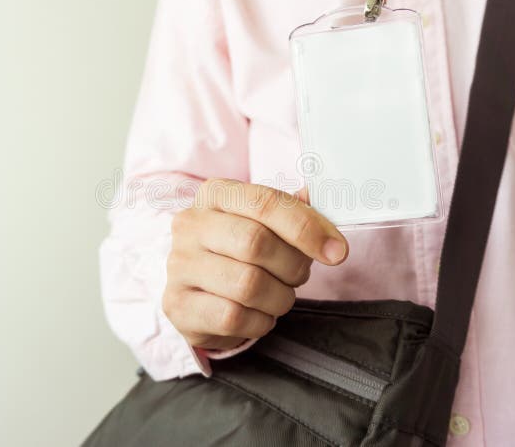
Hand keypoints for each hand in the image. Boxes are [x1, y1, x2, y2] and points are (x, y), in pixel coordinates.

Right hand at [163, 178, 347, 350]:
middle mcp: (190, 224)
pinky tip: (258, 314)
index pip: (265, 202)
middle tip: (299, 276)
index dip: (306, 227)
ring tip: (278, 296)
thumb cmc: (240, 251)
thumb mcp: (267, 224)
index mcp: (215, 194)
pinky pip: (233, 317)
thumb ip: (296, 212)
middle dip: (292, 266)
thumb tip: (326, 199)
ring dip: (279, 297)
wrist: (201, 290)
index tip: (336, 251)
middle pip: (255, 243)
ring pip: (247, 285)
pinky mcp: (178, 305)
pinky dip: (260, 321)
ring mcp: (179, 265)